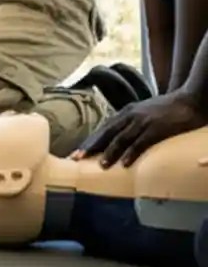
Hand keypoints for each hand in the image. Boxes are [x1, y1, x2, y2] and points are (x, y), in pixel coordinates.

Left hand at [72, 89, 207, 167]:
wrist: (189, 101)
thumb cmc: (167, 109)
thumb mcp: (144, 113)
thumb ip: (131, 124)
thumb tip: (121, 140)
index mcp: (126, 112)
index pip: (103, 129)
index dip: (90, 141)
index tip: (77, 153)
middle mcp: (130, 115)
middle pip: (106, 133)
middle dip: (91, 147)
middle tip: (76, 159)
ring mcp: (142, 121)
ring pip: (120, 138)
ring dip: (109, 152)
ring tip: (100, 165)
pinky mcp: (156, 128)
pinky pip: (140, 142)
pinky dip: (131, 153)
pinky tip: (124, 164)